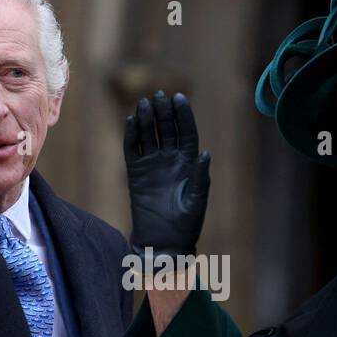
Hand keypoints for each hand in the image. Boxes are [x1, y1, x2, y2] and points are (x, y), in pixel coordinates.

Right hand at [123, 90, 210, 256]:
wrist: (164, 242)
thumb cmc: (187, 224)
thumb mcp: (197, 200)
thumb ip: (201, 176)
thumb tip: (205, 153)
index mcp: (189, 163)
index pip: (186, 133)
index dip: (183, 115)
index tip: (179, 97)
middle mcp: (171, 160)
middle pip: (167, 129)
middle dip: (164, 112)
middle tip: (159, 95)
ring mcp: (152, 165)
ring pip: (149, 136)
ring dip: (147, 119)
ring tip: (144, 103)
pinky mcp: (136, 173)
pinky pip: (132, 150)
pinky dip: (131, 135)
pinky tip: (131, 120)